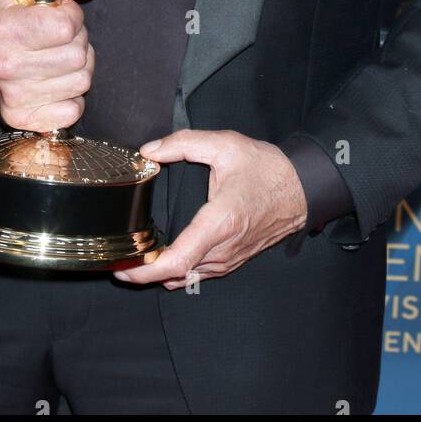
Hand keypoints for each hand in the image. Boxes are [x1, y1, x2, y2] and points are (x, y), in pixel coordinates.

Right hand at [0, 0, 98, 131]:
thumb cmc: (16, 11)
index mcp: (5, 29)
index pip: (66, 26)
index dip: (71, 16)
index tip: (59, 14)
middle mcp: (5, 66)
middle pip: (77, 56)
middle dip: (77, 41)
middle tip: (59, 38)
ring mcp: (13, 96)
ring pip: (81, 82)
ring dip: (77, 67)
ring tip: (58, 56)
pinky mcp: (21, 118)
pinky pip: (73, 111)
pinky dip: (71, 97)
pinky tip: (56, 81)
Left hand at [115, 129, 307, 288]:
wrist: (302, 188)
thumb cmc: (266, 168)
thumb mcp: (225, 145)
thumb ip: (184, 143)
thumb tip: (149, 151)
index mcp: (220, 222)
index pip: (177, 261)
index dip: (145, 270)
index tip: (122, 266)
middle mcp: (224, 248)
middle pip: (176, 275)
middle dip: (143, 273)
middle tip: (117, 261)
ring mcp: (230, 258)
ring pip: (188, 278)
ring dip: (159, 274)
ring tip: (135, 259)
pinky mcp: (234, 260)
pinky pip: (200, 274)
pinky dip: (178, 272)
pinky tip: (164, 260)